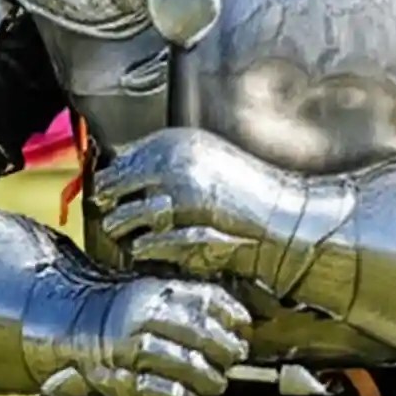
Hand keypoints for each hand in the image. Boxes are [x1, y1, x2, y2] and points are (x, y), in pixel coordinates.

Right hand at [34, 275, 250, 395]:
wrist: (72, 321)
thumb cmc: (126, 311)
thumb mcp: (159, 292)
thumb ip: (197, 303)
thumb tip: (243, 321)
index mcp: (156, 292)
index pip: (204, 300)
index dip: (230, 317)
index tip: (243, 328)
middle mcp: (141, 318)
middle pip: (197, 334)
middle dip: (223, 351)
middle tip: (232, 359)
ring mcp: (127, 349)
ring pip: (180, 365)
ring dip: (206, 379)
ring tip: (216, 384)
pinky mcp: (117, 381)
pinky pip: (157, 395)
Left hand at [89, 127, 292, 282]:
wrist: (285, 220)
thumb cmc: (244, 196)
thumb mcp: (205, 164)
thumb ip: (167, 165)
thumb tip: (121, 174)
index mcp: (176, 144)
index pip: (121, 161)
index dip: (112, 182)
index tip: (109, 196)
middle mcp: (174, 162)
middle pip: (114, 186)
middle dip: (110, 207)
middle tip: (112, 222)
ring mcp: (181, 195)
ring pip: (125, 217)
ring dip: (120, 231)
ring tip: (124, 238)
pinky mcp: (187, 231)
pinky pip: (148, 242)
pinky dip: (143, 249)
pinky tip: (143, 251)